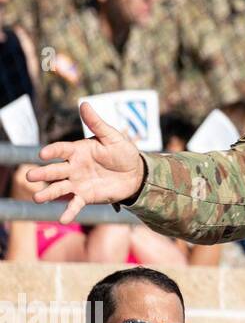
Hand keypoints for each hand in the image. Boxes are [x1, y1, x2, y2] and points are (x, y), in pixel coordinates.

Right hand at [24, 102, 144, 223]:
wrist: (136, 174)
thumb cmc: (124, 153)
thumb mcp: (113, 137)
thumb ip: (97, 124)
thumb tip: (84, 103)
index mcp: (78, 150)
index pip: (61, 149)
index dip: (53, 151)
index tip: (43, 154)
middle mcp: (74, 167)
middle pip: (55, 170)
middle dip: (42, 173)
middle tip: (30, 177)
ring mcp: (78, 182)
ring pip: (59, 188)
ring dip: (48, 193)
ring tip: (38, 198)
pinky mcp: (86, 196)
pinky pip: (75, 204)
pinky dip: (69, 211)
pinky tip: (63, 219)